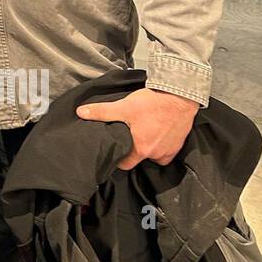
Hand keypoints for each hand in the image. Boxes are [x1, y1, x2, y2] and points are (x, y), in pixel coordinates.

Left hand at [76, 88, 199, 170]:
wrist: (180, 96)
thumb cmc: (153, 103)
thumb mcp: (124, 106)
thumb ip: (102, 112)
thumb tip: (81, 113)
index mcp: (141, 149)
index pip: (125, 165)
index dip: (118, 159)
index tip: (114, 150)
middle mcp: (156, 155)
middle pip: (139, 159)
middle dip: (132, 152)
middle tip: (127, 138)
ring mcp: (169, 151)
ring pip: (153, 155)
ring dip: (147, 147)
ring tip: (141, 133)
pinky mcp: (178, 145)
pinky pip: (166, 151)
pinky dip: (160, 144)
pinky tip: (155, 133)